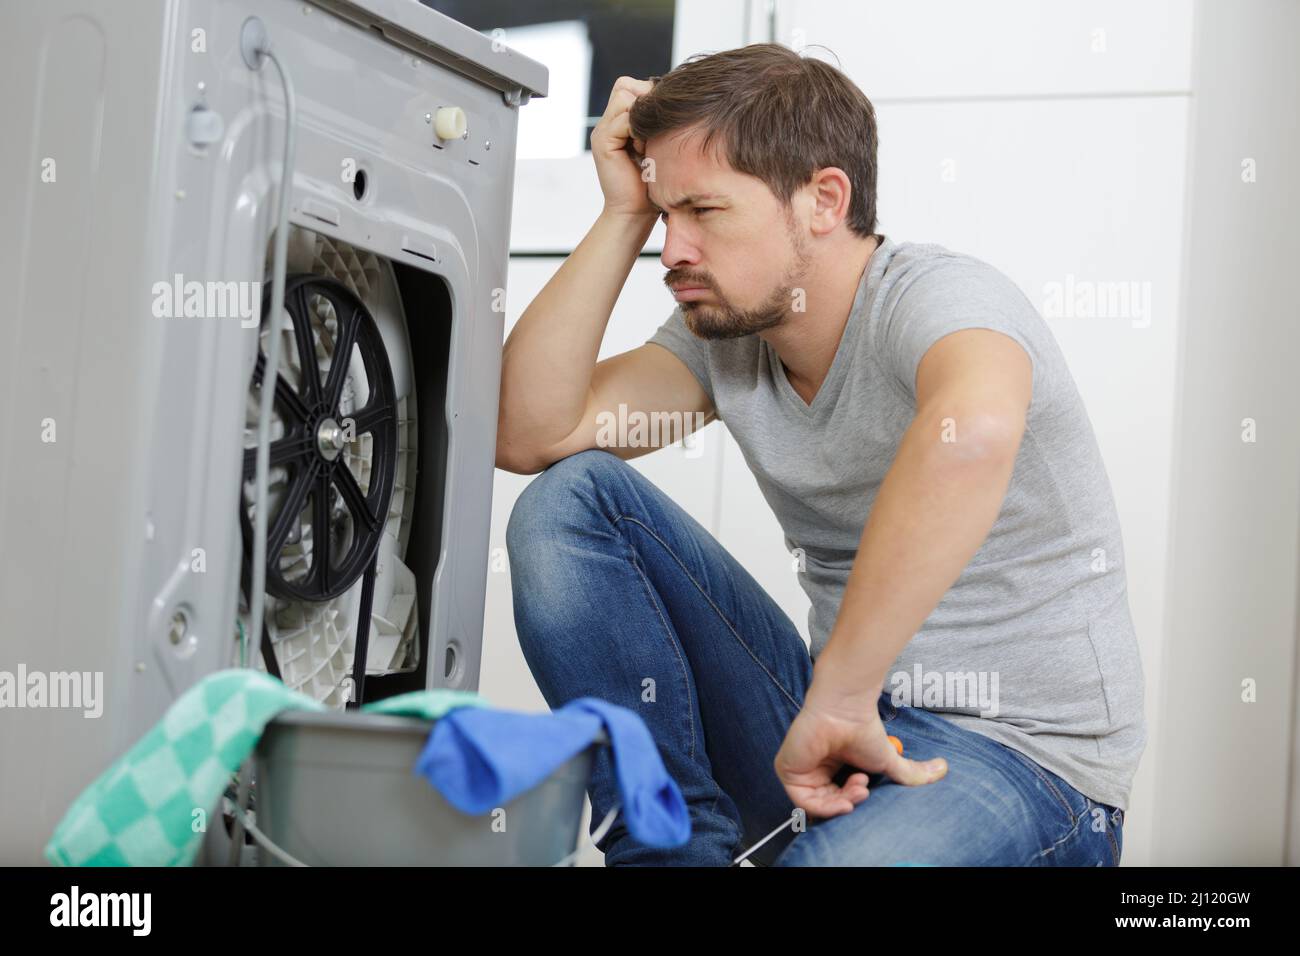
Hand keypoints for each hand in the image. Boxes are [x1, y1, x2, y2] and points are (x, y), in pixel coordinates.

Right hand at [590, 76, 656, 219]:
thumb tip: (675, 99)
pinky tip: (643, 150)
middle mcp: (607, 123)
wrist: (636, 212)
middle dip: (645, 102)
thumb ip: (657, 122)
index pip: (630, 86)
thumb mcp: (659, 145)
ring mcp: (602, 131)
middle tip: (654, 131)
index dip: (648, 95)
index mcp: (619, 121)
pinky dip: (638, 131)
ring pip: (624, 97)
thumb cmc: (653, 183)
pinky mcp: (603, 143)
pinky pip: (623, 120)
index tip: (660, 122)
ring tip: (648, 143)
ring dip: (642, 117)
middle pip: (625, 86)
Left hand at [774, 697, 947, 817]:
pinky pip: (803, 801)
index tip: (869, 792)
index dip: (853, 803)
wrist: (846, 707)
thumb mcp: (889, 760)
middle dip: (850, 804)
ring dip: (843, 803)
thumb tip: (943, 769)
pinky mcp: (786, 769)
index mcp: (828, 771)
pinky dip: (826, 804)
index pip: (835, 801)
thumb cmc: (862, 728)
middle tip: (865, 790)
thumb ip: (911, 773)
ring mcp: (797, 771)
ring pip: (817, 807)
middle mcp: (811, 772)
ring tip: (860, 785)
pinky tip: (846, 793)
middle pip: (826, 806)